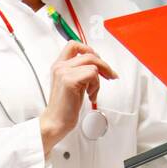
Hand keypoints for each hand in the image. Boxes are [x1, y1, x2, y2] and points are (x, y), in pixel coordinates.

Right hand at [39, 40, 117, 155]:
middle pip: (89, 54)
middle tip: (110, 75)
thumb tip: (99, 66)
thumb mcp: (72, 84)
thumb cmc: (64, 107)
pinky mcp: (70, 80)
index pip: (74, 45)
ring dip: (98, 80)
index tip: (99, 61)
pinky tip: (90, 95)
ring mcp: (64, 72)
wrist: (56, 122)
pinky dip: (96, 86)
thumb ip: (80, 72)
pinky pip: (92, 74)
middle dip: (104, 65)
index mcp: (59, 65)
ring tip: (92, 92)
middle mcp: (60, 66)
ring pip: (93, 64)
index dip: (89, 50)